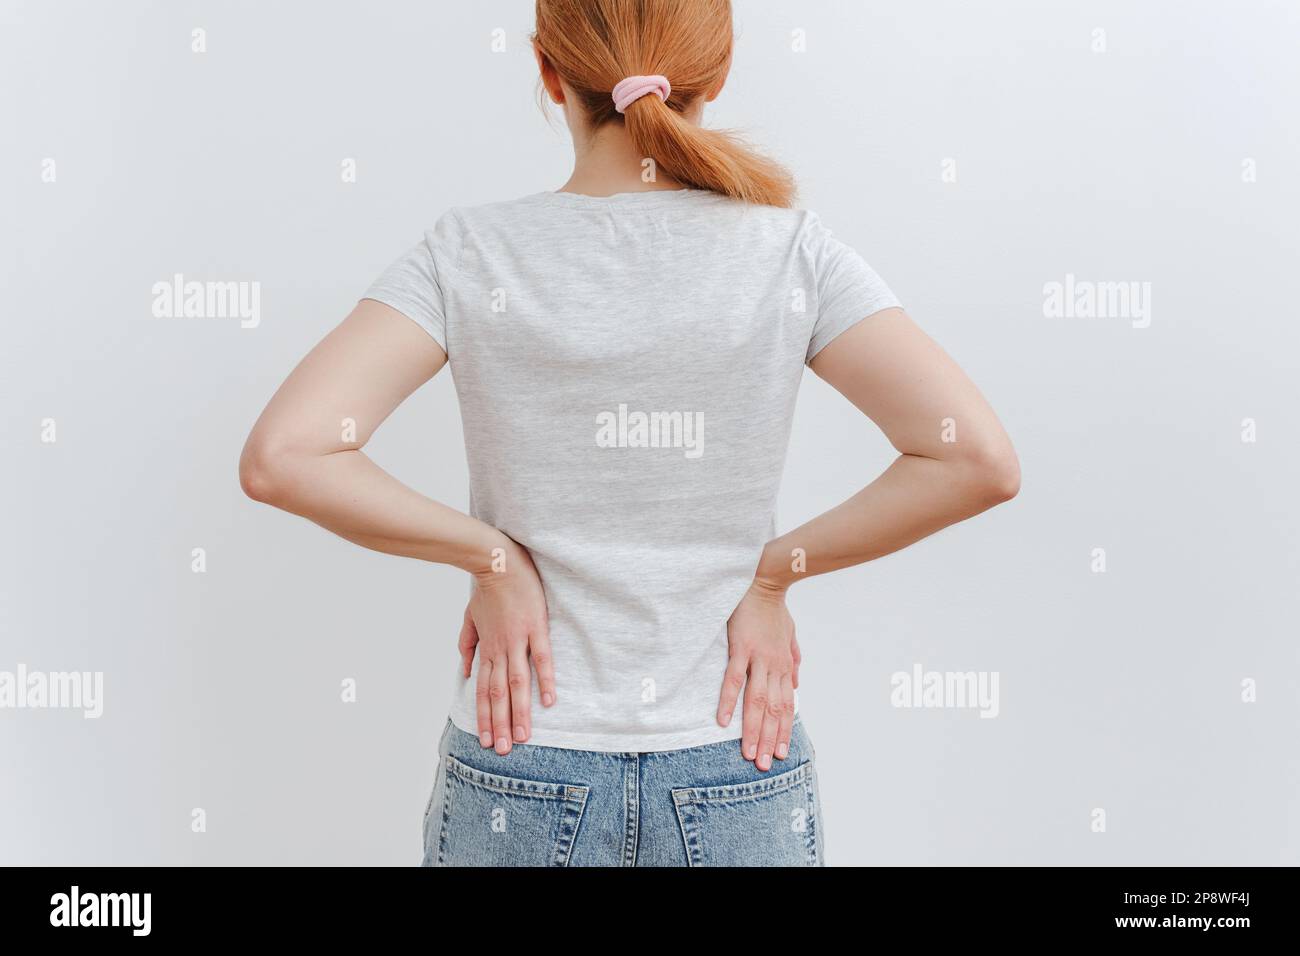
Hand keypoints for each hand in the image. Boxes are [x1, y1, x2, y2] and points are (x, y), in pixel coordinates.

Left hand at [461, 536, 553, 754]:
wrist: (497, 563)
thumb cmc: (485, 591)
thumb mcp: (469, 619)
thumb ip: (466, 646)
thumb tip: (464, 672)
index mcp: (486, 649)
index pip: (482, 691)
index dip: (484, 717)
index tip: (486, 740)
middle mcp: (500, 650)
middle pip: (498, 694)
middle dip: (500, 724)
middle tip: (503, 751)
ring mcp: (518, 640)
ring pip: (518, 683)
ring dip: (519, 712)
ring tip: (523, 736)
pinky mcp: (536, 628)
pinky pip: (542, 658)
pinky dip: (545, 680)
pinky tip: (549, 701)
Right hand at [717, 579, 799, 770]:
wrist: (764, 582)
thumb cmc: (774, 610)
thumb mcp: (791, 635)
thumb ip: (794, 659)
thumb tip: (797, 683)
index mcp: (785, 666)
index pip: (786, 706)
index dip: (784, 730)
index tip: (782, 753)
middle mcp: (774, 667)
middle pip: (773, 710)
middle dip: (770, 739)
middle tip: (765, 765)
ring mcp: (757, 659)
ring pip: (756, 701)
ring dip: (753, 729)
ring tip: (749, 753)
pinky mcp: (740, 649)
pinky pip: (733, 680)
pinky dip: (727, 701)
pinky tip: (721, 720)